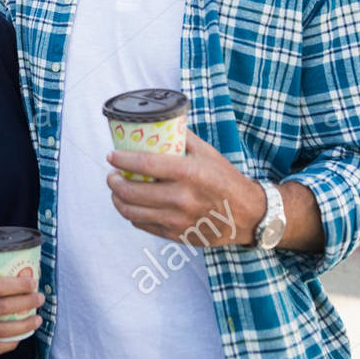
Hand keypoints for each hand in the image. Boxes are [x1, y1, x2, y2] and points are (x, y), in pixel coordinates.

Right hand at [0, 266, 42, 354]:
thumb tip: (3, 268)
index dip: (18, 285)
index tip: (33, 282)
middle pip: (3, 308)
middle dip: (26, 303)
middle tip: (39, 298)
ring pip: (2, 331)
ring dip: (24, 326)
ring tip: (37, 319)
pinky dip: (10, 344)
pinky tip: (21, 336)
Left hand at [107, 127, 264, 246]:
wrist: (248, 215)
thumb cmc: (226, 180)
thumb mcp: (208, 152)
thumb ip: (183, 137)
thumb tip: (160, 123)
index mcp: (188, 172)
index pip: (144, 164)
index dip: (122, 160)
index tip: (112, 156)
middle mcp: (181, 198)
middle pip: (131, 192)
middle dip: (114, 182)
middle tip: (112, 174)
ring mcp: (177, 220)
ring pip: (132, 212)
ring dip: (117, 200)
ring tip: (116, 190)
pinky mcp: (176, 235)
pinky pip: (143, 225)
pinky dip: (132, 215)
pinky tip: (131, 206)